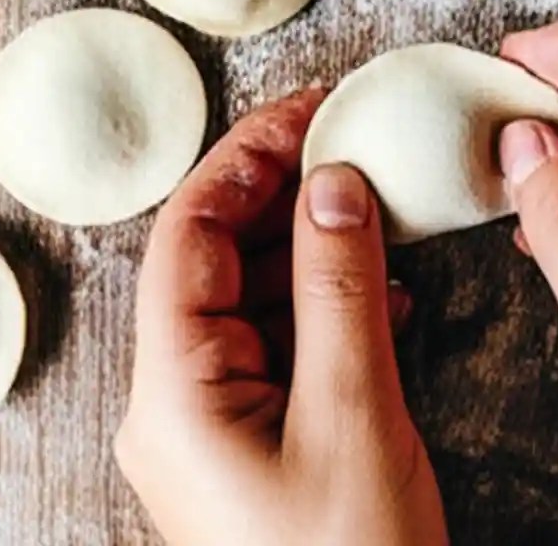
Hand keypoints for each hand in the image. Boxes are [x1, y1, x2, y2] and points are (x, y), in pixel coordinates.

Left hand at [115, 90, 446, 545]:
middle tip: (347, 142)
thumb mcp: (353, 415)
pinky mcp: (251, 446)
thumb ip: (338, 289)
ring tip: (374, 206)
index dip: (245, 159)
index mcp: (173, 393)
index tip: (310, 111)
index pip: (187, 237)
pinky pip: (276, 351)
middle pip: (210, 263)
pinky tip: (385, 293)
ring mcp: (211, 427)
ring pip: (247, 303)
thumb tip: (332, 185)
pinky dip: (324, 309)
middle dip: (277, 196)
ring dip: (308, 250)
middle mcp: (174, 403)